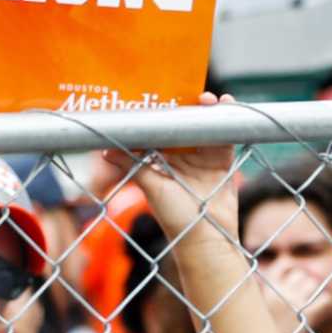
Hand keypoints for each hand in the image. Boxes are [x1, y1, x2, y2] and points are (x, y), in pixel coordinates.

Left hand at [106, 92, 237, 243]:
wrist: (206, 239)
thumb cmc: (174, 217)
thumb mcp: (151, 187)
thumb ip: (132, 165)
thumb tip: (104, 150)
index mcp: (162, 161)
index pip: (161, 131)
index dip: (163, 115)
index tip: (163, 97)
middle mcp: (182, 157)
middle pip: (185, 125)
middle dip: (188, 108)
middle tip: (188, 94)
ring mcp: (204, 158)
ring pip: (206, 127)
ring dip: (208, 111)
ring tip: (207, 99)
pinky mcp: (223, 161)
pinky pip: (226, 137)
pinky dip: (227, 120)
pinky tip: (226, 105)